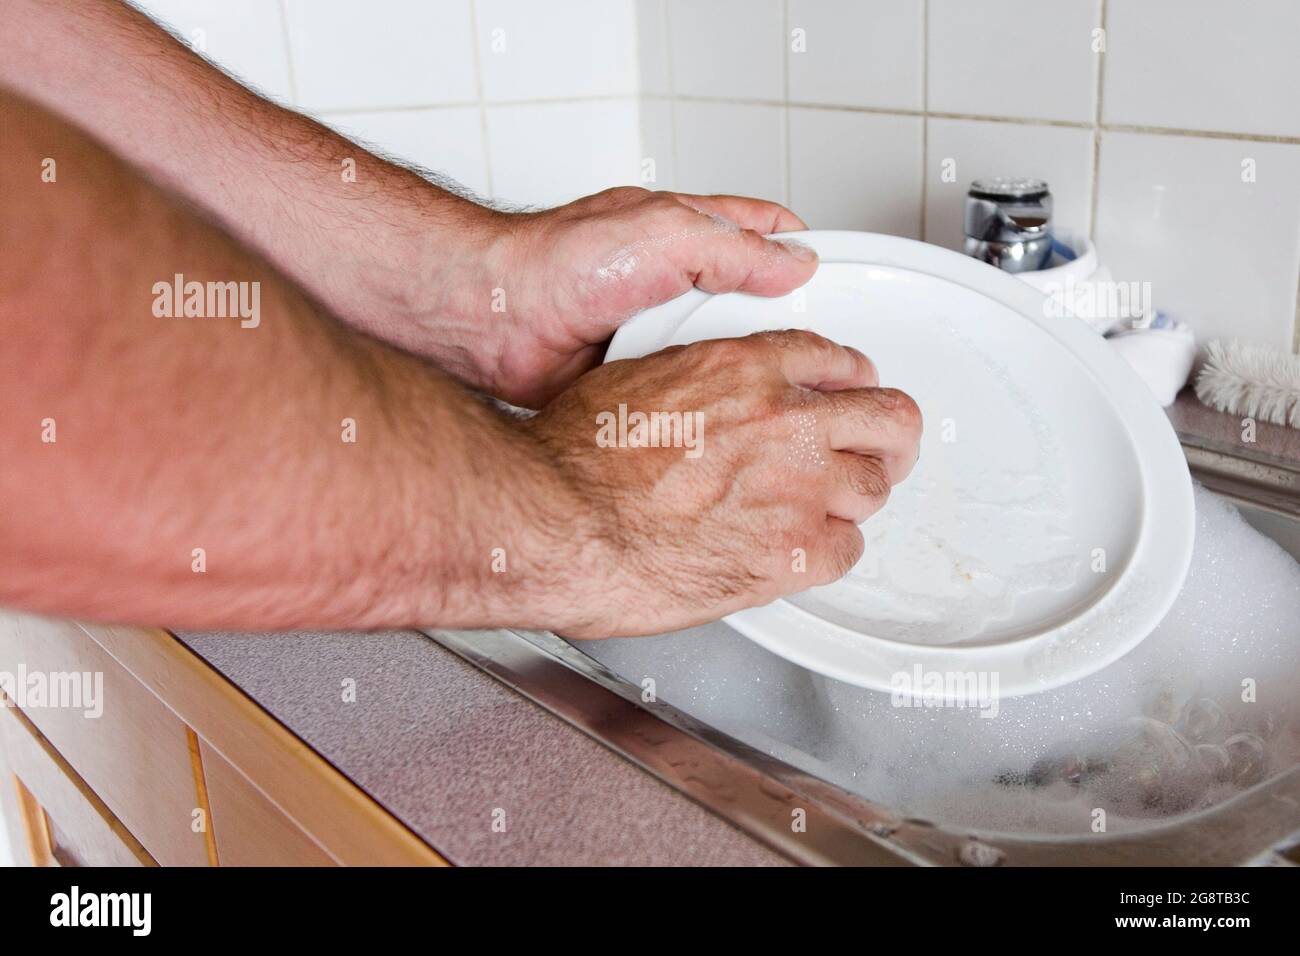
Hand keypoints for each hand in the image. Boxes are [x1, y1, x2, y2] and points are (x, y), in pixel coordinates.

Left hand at [447, 188, 818, 406]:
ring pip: (721, 351)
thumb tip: (795, 265)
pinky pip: (685, 386)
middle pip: (752, 302)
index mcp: (689, 230)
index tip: (839, 288)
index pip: (767, 235)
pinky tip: (719, 416)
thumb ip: (735, 247)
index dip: (805, 258)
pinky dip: (700, 399)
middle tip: (812, 358)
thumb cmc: (558, 263)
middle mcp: (675, 278)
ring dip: (737, 369)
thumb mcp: (665, 233)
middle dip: (779, 327)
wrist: (493, 322)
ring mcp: (656, 327)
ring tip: (770, 395)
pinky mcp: (636, 373)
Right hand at [521, 330, 921, 637]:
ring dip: (855, 497)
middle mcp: (786, 422)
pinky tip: (803, 551)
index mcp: (747, 370)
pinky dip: (830, 552)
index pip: (837, 362)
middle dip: (889, 435)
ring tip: (830, 508)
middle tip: (883, 450)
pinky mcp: (790, 555)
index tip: (849, 397)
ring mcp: (797, 488)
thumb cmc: (575, 460)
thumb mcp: (640, 380)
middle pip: (889, 419)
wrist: (559, 522)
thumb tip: (707, 399)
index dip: (851, 384)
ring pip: (876, 487)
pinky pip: (848, 551)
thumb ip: (699, 383)